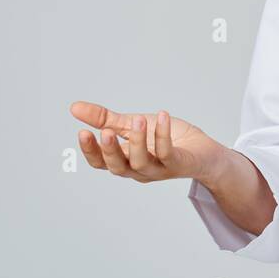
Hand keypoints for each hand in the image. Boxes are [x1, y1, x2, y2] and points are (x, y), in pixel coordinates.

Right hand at [69, 101, 222, 184]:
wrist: (204, 152)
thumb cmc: (167, 139)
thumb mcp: (133, 124)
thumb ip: (106, 119)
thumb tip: (74, 108)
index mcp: (125, 160)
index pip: (101, 163)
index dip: (91, 151)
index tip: (83, 132)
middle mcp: (139, 169)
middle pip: (118, 167)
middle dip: (110, 150)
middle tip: (105, 131)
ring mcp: (159, 169)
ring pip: (141, 163)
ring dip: (137, 141)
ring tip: (137, 120)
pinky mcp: (178, 164)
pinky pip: (168, 153)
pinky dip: (163, 135)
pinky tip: (160, 116)